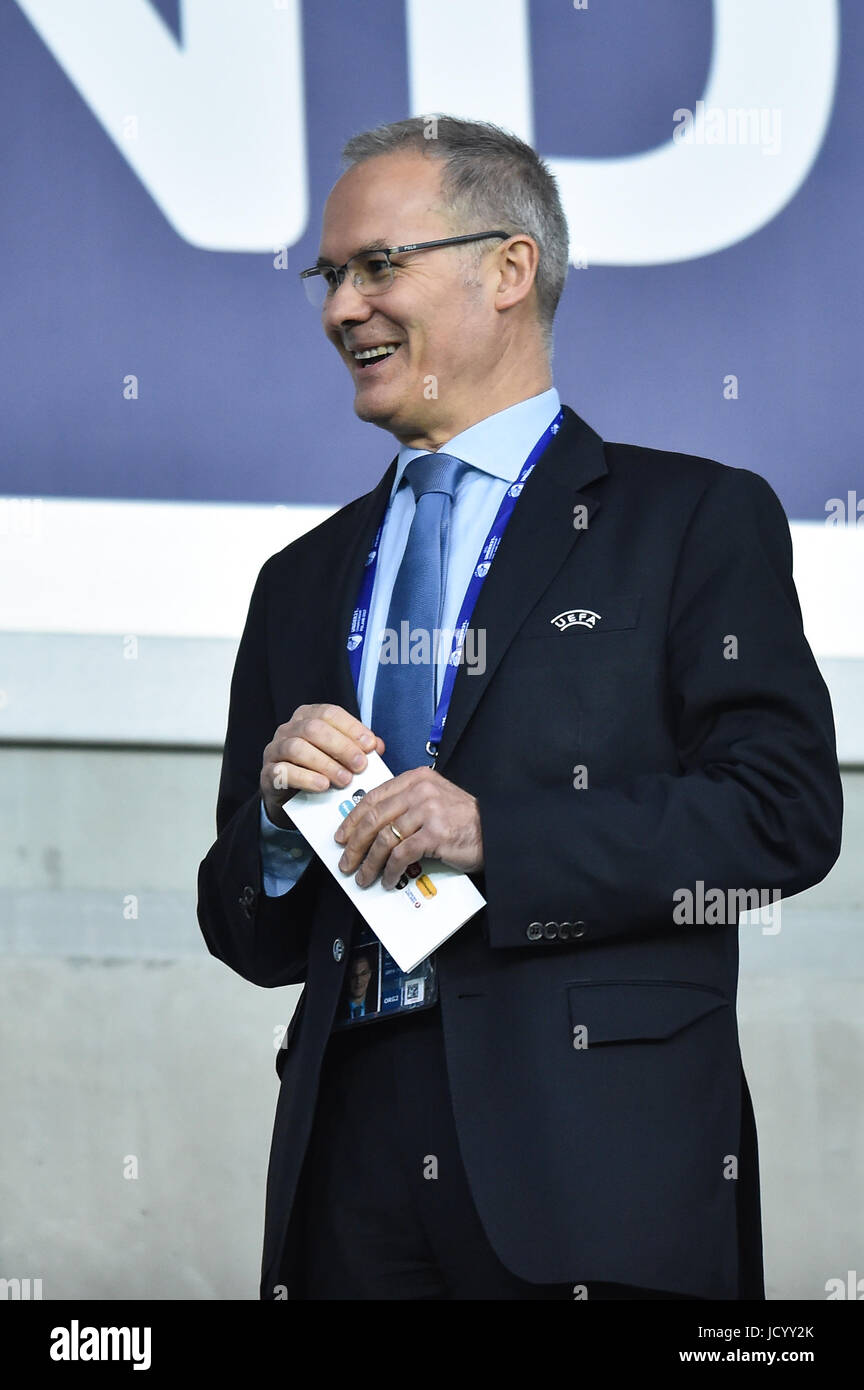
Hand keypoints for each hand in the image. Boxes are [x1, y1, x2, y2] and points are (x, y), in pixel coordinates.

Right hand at [260, 704, 384, 828]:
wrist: (289, 799)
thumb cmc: (318, 771)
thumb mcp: (339, 757)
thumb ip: (358, 748)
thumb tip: (378, 746)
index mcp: (306, 717)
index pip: (329, 713)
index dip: (351, 727)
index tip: (370, 744)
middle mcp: (288, 729)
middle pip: (314, 729)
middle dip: (341, 746)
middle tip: (361, 766)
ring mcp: (275, 750)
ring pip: (297, 748)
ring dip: (325, 764)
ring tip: (345, 780)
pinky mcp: (268, 774)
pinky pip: (284, 771)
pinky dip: (306, 778)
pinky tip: (323, 786)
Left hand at [333, 766, 483, 888]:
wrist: (496, 832)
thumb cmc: (464, 820)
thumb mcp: (434, 800)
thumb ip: (406, 804)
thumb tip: (372, 828)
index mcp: (417, 778)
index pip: (374, 797)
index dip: (353, 819)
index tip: (342, 835)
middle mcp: (420, 791)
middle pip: (374, 818)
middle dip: (355, 844)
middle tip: (346, 861)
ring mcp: (428, 811)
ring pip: (384, 838)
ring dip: (369, 862)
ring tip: (363, 876)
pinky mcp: (435, 834)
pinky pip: (402, 854)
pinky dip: (391, 870)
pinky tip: (388, 880)